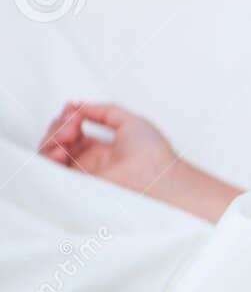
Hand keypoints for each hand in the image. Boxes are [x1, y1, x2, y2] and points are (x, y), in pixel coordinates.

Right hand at [38, 101, 178, 194]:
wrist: (159, 174)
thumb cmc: (152, 152)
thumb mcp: (129, 121)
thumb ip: (103, 111)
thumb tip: (78, 105)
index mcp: (102, 150)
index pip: (72, 132)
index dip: (67, 118)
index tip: (74, 110)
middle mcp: (90, 164)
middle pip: (57, 141)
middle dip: (59, 126)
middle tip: (73, 123)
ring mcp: (83, 175)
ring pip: (50, 154)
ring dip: (52, 138)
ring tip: (68, 135)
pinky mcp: (78, 186)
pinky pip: (51, 172)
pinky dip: (49, 156)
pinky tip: (62, 149)